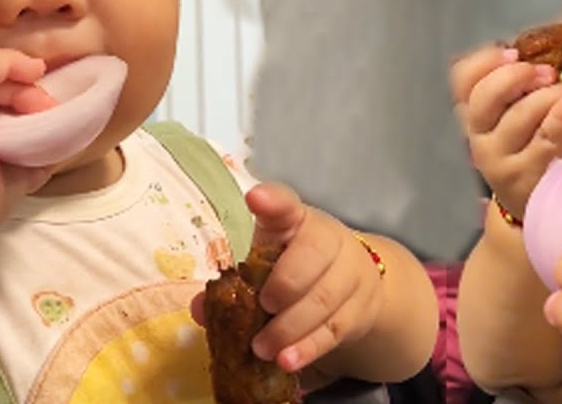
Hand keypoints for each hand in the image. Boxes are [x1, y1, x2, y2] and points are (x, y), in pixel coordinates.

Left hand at [191, 183, 385, 372]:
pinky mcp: (361, 307)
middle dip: (285, 284)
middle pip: (313, 254)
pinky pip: (336, 328)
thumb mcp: (265, 266)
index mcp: (296, 221)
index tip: (255, 200)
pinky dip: (309, 347)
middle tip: (262, 308)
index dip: (272, 201)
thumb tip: (200, 309)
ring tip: (262, 349)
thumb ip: (233, 284)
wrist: (353, 283)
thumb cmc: (295, 268)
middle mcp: (328, 239)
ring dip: (290, 327)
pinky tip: (287, 361)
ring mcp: (350, 272)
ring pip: (324, 298)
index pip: (286, 205)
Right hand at [450, 45, 561, 218]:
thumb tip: (555, 52)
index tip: (512, 52)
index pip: (460, 81)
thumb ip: (529, 86)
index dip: (483, 61)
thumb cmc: (540, 148)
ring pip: (518, 116)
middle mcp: (477, 138)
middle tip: (547, 72)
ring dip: (550, 95)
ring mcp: (498, 160)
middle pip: (482, 98)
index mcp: (473, 114)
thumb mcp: (527, 113)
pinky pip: (546, 137)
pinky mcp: (526, 177)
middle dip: (516, 76)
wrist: (546, 203)